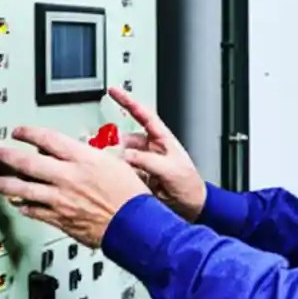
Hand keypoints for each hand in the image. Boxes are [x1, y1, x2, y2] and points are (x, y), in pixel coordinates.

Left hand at [0, 126, 150, 247]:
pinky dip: (23, 207)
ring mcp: (61, 199)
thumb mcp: (115, 163)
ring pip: (23, 189)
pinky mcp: (60, 219)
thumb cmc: (131, 196)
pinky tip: (17, 204)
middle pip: (27, 161)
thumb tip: (80, 149)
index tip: (18, 131)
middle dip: (6, 155)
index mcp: (82, 158)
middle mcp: (68, 177)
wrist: (135, 225)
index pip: (47, 139)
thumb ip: (92, 156)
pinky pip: (34, 212)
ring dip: (4, 184)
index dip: (28, 132)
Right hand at [108, 86, 206, 221]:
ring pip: (121, 155)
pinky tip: (115, 178)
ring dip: (115, 160)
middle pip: (126, 138)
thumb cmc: (189, 186)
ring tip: (112, 168)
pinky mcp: (138, 177)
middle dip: (115, 143)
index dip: (127, 101)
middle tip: (105, 150)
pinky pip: (122, 170)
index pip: (143, 114)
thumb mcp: (170, 169)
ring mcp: (144, 162)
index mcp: (162, 139)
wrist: (192, 208)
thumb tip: (125, 155)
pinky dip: (116, 172)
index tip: (114, 90)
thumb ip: (147, 160)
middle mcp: (151, 148)